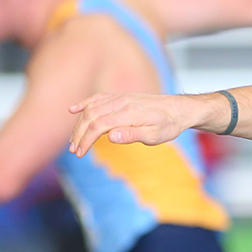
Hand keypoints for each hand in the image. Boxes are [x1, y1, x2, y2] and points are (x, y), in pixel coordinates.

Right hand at [68, 92, 211, 156]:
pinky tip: (73, 110)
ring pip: (91, 108)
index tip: (80, 153)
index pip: (98, 125)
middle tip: (74, 151)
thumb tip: (111, 136)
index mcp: (129, 113)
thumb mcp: (155, 136)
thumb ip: (132, 135)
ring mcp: (119, 97)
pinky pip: (97, 98)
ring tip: (74, 140)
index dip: (86, 140)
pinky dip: (83, 104)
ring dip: (79, 123)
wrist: (178, 109)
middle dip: (79, 134)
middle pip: (90, 116)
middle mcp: (121, 102)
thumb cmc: (168, 125)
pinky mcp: (120, 97)